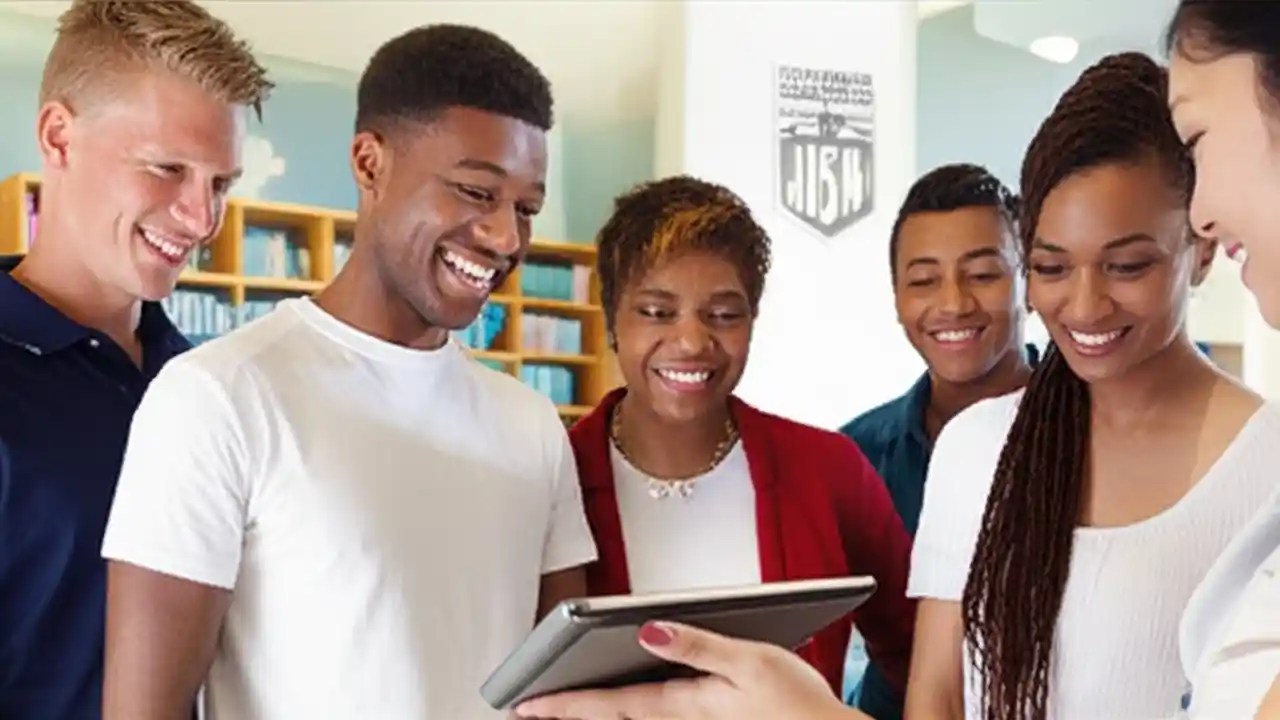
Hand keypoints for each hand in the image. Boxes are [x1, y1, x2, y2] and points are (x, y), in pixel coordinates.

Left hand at [513, 621, 860, 719]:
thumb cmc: (799, 704)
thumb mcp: (750, 663)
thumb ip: (696, 647)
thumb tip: (646, 632)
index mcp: (683, 705)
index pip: (610, 704)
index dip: (565, 703)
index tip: (525, 705)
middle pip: (612, 716)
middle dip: (570, 712)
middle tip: (529, 708)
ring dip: (596, 713)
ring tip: (563, 705)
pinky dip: (627, 713)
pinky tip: (622, 703)